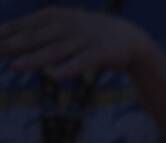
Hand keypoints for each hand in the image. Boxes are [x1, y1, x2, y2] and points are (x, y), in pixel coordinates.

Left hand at [0, 6, 150, 79]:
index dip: (4, 34)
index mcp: (53, 16)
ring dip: (34, 59)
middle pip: (34, 38)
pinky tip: (54, 76)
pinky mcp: (101, 54)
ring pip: (55, 51)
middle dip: (11, 46)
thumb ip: (38, 33)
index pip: (23, 26)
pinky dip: (68, 69)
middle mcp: (66, 26)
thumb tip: (7, 42)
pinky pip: (83, 63)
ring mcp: (83, 40)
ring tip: (15, 66)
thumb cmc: (87, 34)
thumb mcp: (61, 27)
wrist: (128, 36)